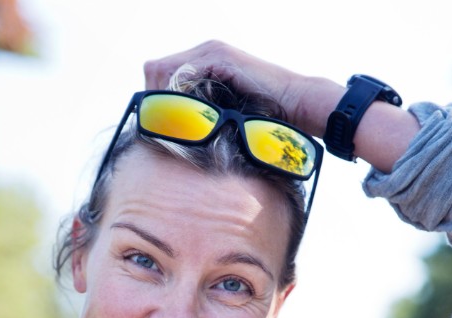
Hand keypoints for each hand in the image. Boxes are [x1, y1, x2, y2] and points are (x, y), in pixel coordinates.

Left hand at [143, 40, 342, 137]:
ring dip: (162, 98)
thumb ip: (201, 113)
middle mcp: (204, 51)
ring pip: (162, 70)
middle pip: (154, 69)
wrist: (298, 105)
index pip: (159, 73)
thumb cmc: (266, 117)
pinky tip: (182, 115)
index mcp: (204, 62)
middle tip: (160, 125)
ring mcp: (211, 51)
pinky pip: (182, 73)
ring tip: (169, 123)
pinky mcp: (220, 58)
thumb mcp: (225, 113)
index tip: (158, 123)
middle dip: (154, 97)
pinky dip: (177, 94)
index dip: (154, 98)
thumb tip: (173, 131)